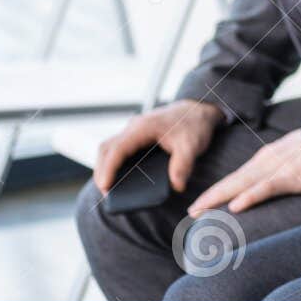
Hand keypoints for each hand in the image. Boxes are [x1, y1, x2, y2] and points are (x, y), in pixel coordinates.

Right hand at [93, 99, 222, 194]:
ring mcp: (134, 129)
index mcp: (144, 127)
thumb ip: (184, 165)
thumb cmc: (194, 124)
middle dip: (101, 170)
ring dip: (105, 166)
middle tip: (104, 192)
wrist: (199, 108)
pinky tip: (117, 176)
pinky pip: (118, 147)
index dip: (108, 168)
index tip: (104, 186)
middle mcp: (135, 126)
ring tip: (107, 188)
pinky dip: (113, 161)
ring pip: (110, 147)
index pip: (118, 148)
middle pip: (106, 148)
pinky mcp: (137, 134)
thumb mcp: (193, 145)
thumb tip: (177, 186)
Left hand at [187, 129, 300, 215]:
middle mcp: (267, 161)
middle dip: (211, 196)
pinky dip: (250, 196)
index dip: (219, 190)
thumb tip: (274, 178)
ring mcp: (278, 168)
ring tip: (200, 209)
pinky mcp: (292, 176)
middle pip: (233, 181)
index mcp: (268, 157)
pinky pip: (267, 188)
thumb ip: (283, 165)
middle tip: (191, 211)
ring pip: (242, 185)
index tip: (202, 203)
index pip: (238, 177)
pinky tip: (236, 205)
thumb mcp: (297, 155)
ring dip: (219, 197)